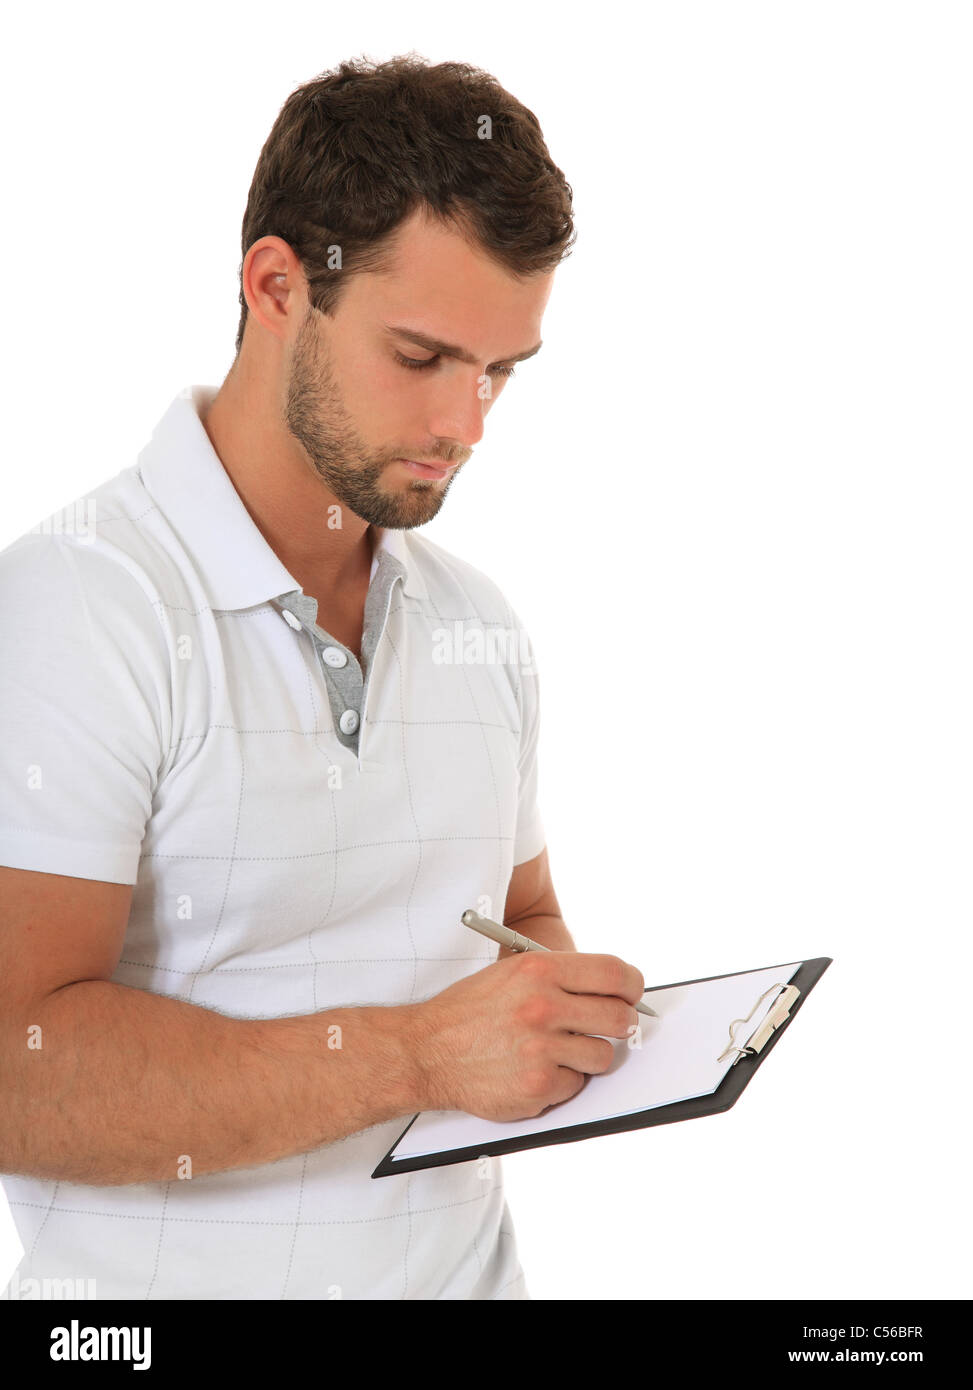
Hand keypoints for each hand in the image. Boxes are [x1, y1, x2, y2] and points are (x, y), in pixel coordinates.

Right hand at [410, 950, 643, 1122]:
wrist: (425, 1050)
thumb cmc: (469, 1011)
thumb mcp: (512, 974)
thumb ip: (560, 977)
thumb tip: (613, 988)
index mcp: (539, 971)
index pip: (615, 974)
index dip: (633, 986)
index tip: (632, 995)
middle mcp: (543, 1006)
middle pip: (620, 1018)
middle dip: (621, 1024)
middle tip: (608, 1026)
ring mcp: (541, 1049)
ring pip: (603, 1056)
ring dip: (589, 1056)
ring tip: (559, 1050)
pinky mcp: (537, 1086)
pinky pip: (576, 1086)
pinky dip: (562, 1081)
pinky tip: (535, 1070)